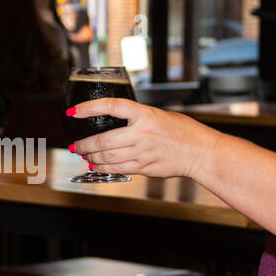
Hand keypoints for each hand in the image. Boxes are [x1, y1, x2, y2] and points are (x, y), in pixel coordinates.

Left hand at [70, 99, 213, 179]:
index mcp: (145, 115)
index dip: (89, 108)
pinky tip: (97, 166)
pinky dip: (103, 168)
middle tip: (75, 145)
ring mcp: (142, 153)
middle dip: (84, 145)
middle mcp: (142, 133)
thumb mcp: (159, 116)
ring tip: (84, 156)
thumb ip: (138, 119)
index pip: (111, 106)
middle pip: (103, 141)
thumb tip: (116, 123)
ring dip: (91, 158)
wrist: (201, 152)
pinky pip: (117, 169)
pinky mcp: (144, 168)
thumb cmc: (184, 132)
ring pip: (107, 158)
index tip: (74, 111)